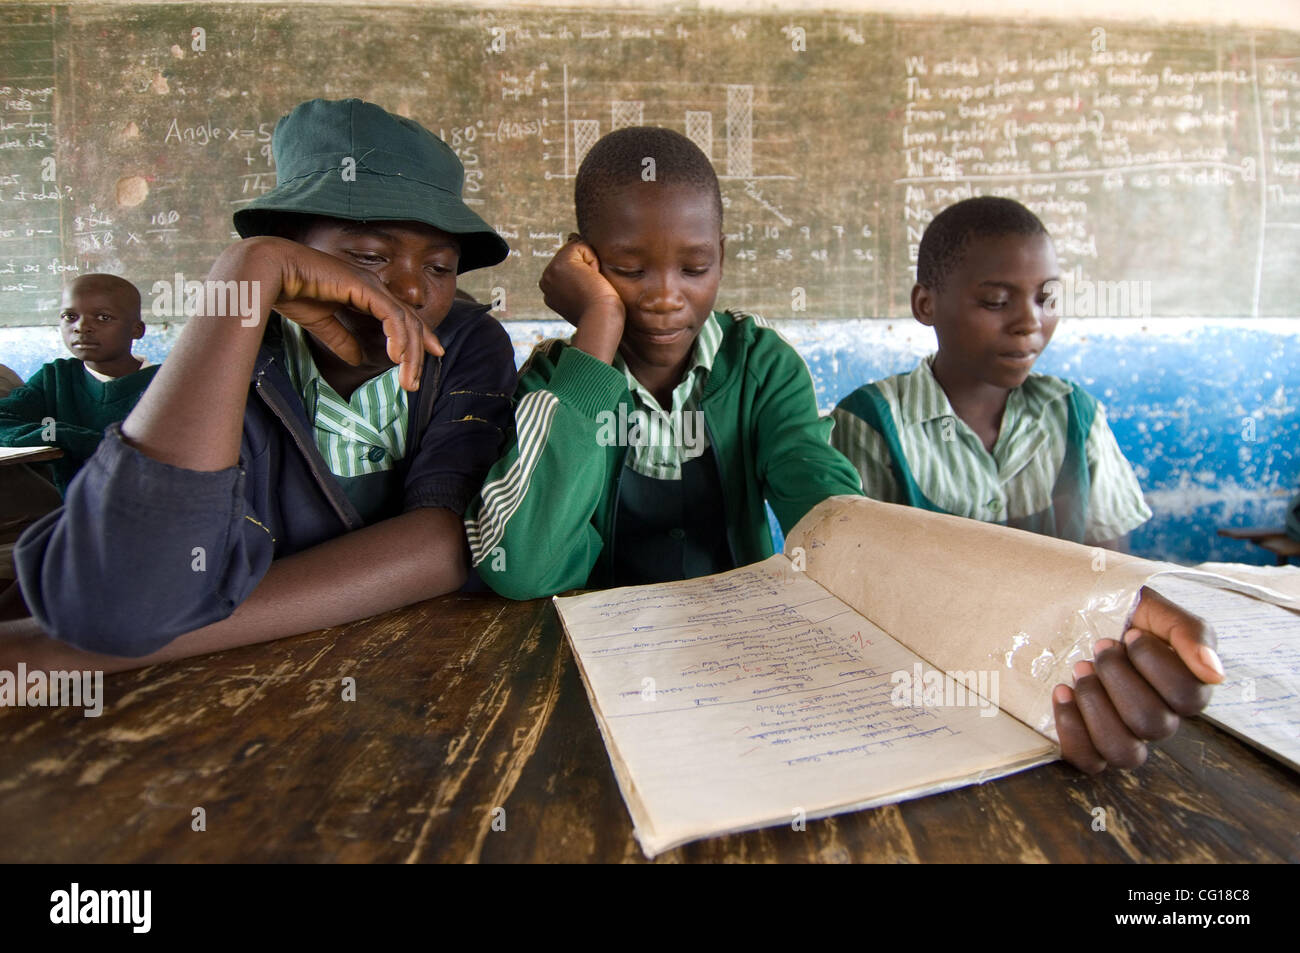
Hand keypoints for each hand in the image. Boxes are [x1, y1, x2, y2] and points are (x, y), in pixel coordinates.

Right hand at [248, 237, 442, 391]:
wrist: (272, 272)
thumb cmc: (292, 291)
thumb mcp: (322, 323)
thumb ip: (341, 340)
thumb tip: (357, 359)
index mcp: (366, 294)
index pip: (401, 319)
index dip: (417, 341)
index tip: (422, 364)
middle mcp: (374, 288)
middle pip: (409, 323)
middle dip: (417, 355)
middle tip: (413, 384)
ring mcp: (372, 285)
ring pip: (405, 321)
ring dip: (410, 353)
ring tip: (408, 379)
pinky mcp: (365, 287)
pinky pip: (391, 315)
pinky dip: (398, 337)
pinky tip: (398, 357)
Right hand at [538, 235, 623, 328]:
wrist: (601, 319)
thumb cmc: (601, 311)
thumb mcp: (585, 290)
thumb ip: (577, 269)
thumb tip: (571, 236)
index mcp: (550, 290)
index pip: (570, 266)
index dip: (585, 275)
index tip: (587, 295)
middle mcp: (545, 281)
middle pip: (572, 255)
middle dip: (586, 268)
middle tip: (589, 291)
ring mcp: (550, 272)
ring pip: (576, 250)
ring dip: (590, 265)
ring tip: (590, 286)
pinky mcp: (560, 264)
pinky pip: (581, 246)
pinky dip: (593, 260)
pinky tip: (591, 279)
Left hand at [1052, 586, 1221, 772]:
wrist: (1071, 611)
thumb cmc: (1121, 613)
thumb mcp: (1158, 610)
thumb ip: (1192, 633)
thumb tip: (1215, 674)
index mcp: (1183, 689)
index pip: (1188, 698)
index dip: (1154, 664)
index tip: (1130, 633)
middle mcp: (1158, 718)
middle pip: (1152, 723)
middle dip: (1119, 677)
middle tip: (1100, 646)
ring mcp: (1124, 734)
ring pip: (1123, 751)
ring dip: (1096, 705)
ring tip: (1079, 668)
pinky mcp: (1089, 743)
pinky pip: (1087, 759)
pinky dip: (1072, 726)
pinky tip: (1062, 691)